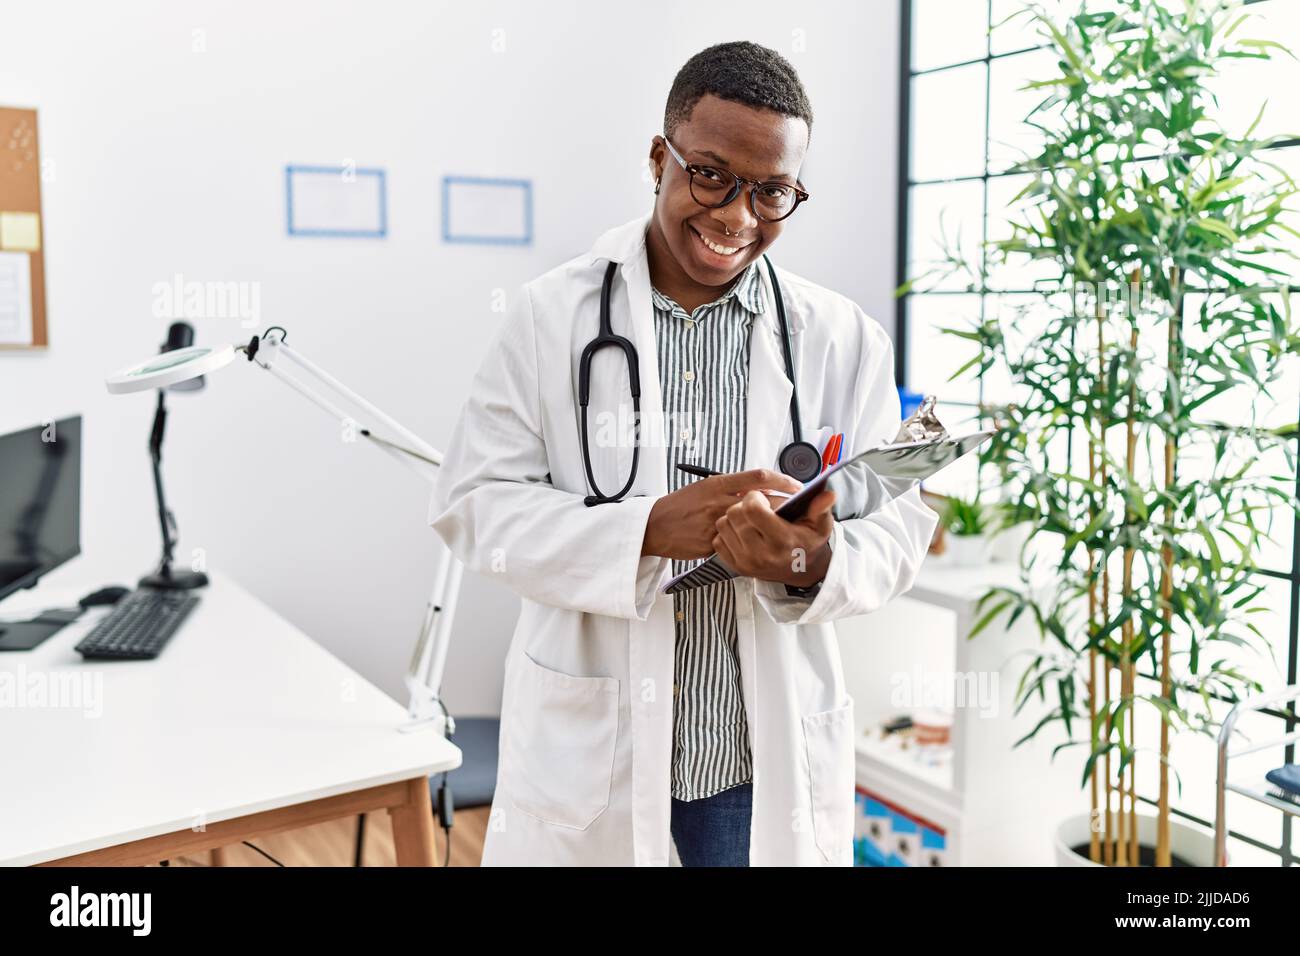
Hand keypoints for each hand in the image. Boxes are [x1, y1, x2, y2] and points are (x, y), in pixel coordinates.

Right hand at [642, 468, 802, 560]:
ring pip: (754, 524)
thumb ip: (731, 487)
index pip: (759, 477)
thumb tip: (760, 488)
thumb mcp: (705, 487)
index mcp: (718, 484)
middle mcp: (719, 501)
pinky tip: (756, 542)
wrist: (656, 525)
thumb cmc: (681, 505)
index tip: (797, 485)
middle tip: (797, 509)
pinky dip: (750, 541)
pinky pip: (738, 541)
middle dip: (785, 506)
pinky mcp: (713, 543)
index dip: (783, 480)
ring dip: (770, 525)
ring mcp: (717, 523)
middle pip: (764, 501)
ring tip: (781, 527)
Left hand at [712, 487, 835, 587]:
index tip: (761, 498)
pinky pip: (718, 540)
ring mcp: (746, 562)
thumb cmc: (807, 543)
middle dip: (743, 505)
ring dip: (733, 518)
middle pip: (735, 514)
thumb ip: (822, 508)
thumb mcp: (820, 526)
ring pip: (723, 524)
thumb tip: (828, 494)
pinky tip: (742, 533)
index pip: (752, 509)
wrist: (799, 570)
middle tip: (755, 508)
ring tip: (749, 520)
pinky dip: (727, 533)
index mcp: (781, 540)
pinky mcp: (735, 567)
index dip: (754, 497)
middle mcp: (762, 554)